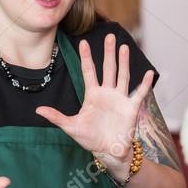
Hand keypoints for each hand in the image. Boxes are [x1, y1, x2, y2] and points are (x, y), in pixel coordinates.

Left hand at [36, 35, 153, 179]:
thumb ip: (56, 117)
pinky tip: (149, 73)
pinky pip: (139, 93)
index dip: (86, 57)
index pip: (88, 72)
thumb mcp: (71, 127)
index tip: (83, 42)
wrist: (108, 151)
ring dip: (124, 62)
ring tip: (124, 47)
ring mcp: (119, 99)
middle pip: (108, 68)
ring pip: (122, 76)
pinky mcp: (130, 108)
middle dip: (108, 53)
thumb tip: (38, 110)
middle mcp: (107, 93)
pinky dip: (144, 84)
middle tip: (109, 35)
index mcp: (92, 95)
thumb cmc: (90, 139)